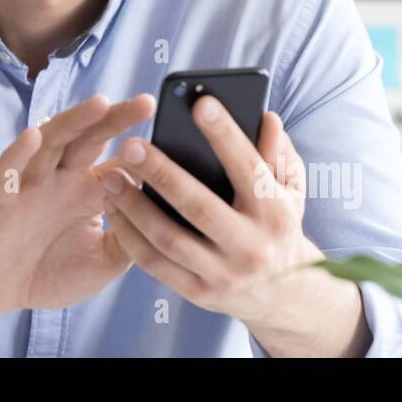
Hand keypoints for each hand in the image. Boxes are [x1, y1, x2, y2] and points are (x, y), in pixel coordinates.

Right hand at [0, 92, 156, 318]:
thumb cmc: (51, 272)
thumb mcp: (104, 261)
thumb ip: (133, 238)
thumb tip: (168, 216)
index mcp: (88, 191)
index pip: (119, 161)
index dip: (142, 149)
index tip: (172, 133)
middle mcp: (61, 179)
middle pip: (90, 138)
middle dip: (116, 119)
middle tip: (146, 102)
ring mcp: (31, 185)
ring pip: (52, 143)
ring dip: (74, 121)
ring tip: (101, 103)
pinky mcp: (2, 200)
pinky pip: (8, 171)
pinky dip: (19, 152)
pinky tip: (33, 136)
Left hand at [97, 94, 321, 323]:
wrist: (283, 296)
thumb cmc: (279, 226)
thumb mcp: (291, 190)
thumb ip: (278, 154)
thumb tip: (266, 118)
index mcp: (275, 213)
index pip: (249, 169)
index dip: (226, 137)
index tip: (200, 105)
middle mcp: (250, 247)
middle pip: (199, 207)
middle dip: (161, 174)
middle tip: (130, 145)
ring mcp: (223, 275)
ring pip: (169, 239)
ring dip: (134, 206)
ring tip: (110, 176)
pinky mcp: (198, 293)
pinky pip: (155, 264)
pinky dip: (129, 235)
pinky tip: (112, 208)